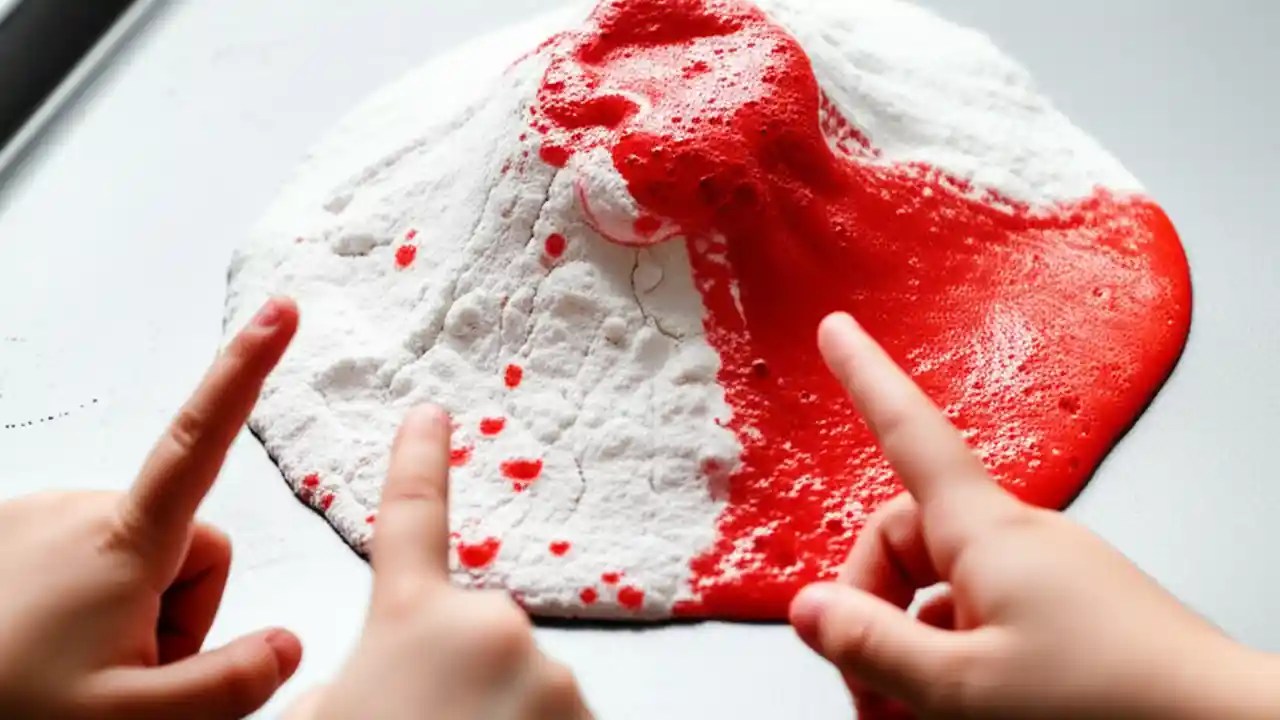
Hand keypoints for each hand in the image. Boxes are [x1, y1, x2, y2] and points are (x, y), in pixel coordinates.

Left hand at [0, 297, 302, 718]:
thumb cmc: (10, 711)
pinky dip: (95, 598)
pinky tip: (56, 641)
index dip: (245, 371)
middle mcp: (80, 512)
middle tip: (129, 672)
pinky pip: (96, 554)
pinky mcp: (15, 531)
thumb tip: (287, 646)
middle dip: (181, 607)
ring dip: (137, 609)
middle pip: (193, 544)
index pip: (201, 440)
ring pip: (146, 554)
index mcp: (121, 546)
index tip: (277, 313)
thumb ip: (228, 688)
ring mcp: (42, 518)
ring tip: (84, 661)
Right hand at [288, 405, 591, 719]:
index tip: (432, 415)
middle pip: (471, 634)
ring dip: (489, 712)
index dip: (420, 460)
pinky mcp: (591, 711)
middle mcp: (491, 626)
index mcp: (414, 616)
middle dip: (450, 676)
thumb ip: (341, 671)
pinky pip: (553, 713)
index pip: (412, 514)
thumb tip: (367, 675)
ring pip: (515, 681)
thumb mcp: (317, 716)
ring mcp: (552, 670)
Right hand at [790, 313, 1279, 719]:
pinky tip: (959, 714)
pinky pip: (986, 622)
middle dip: (871, 614)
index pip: (908, 433)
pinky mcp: (1072, 617)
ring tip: (911, 719)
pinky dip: (955, 664)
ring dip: (911, 654)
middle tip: (867, 691)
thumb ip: (875, 645)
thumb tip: (808, 610)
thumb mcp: (963, 688)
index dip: (865, 379)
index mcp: (987, 534)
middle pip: (905, 545)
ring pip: (943, 597)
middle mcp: (1018, 543)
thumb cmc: (1111, 706)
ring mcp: (1048, 579)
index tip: (837, 330)